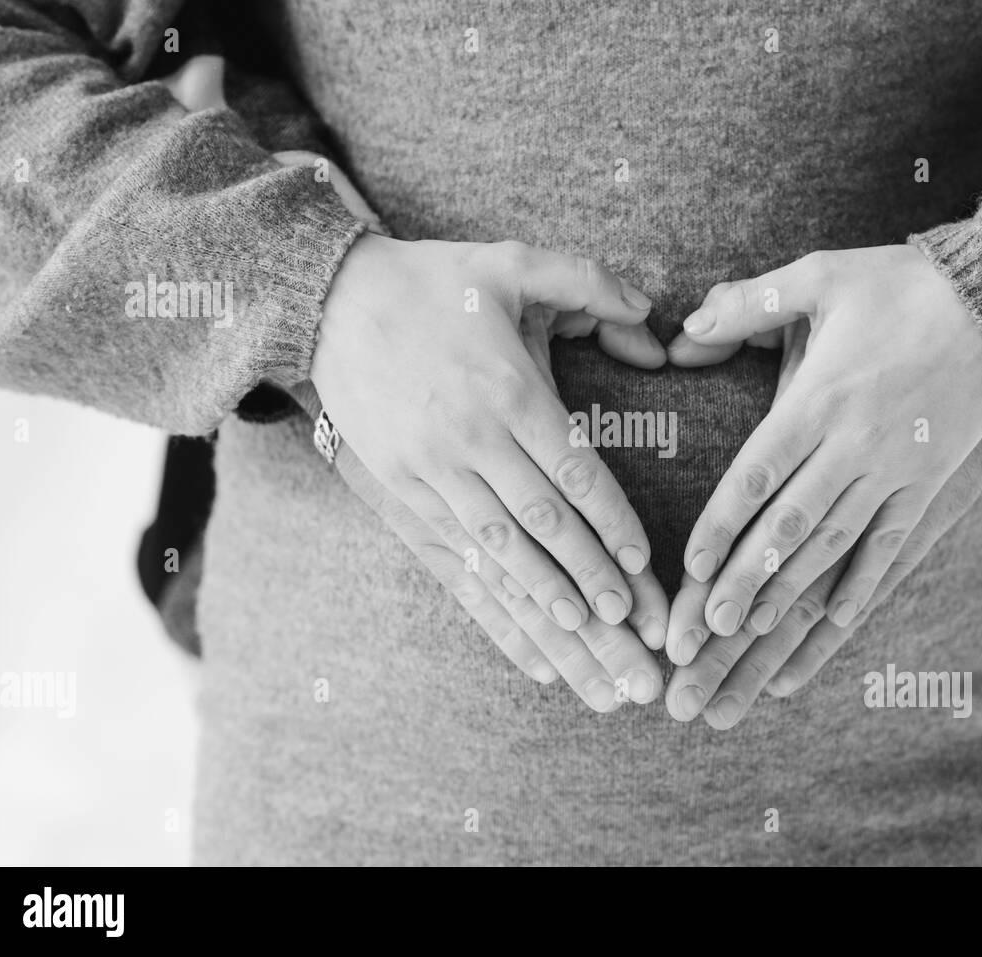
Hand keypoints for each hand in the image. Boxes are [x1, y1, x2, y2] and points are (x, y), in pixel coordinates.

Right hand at [164, 56, 670, 708]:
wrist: (326, 302)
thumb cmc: (433, 283)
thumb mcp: (511, 261)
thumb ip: (589, 282)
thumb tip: (655, 319)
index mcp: (504, 390)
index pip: (570, 472)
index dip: (608, 526)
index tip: (644, 575)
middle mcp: (467, 443)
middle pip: (542, 532)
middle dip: (595, 596)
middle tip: (642, 652)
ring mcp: (428, 477)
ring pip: (501, 563)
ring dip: (554, 623)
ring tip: (600, 670)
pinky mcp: (402, 497)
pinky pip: (456, 570)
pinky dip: (497, 617)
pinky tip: (537, 660)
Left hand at [662, 245, 981, 723]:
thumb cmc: (901, 286)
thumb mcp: (820, 275)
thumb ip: (748, 303)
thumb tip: (683, 332)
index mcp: (820, 398)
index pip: (758, 474)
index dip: (722, 524)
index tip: (691, 568)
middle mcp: (855, 444)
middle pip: (790, 524)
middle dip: (747, 579)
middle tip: (708, 628)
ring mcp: (897, 470)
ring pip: (835, 544)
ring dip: (793, 592)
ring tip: (753, 634)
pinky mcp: (930, 484)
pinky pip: (893, 546)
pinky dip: (864, 585)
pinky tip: (835, 623)